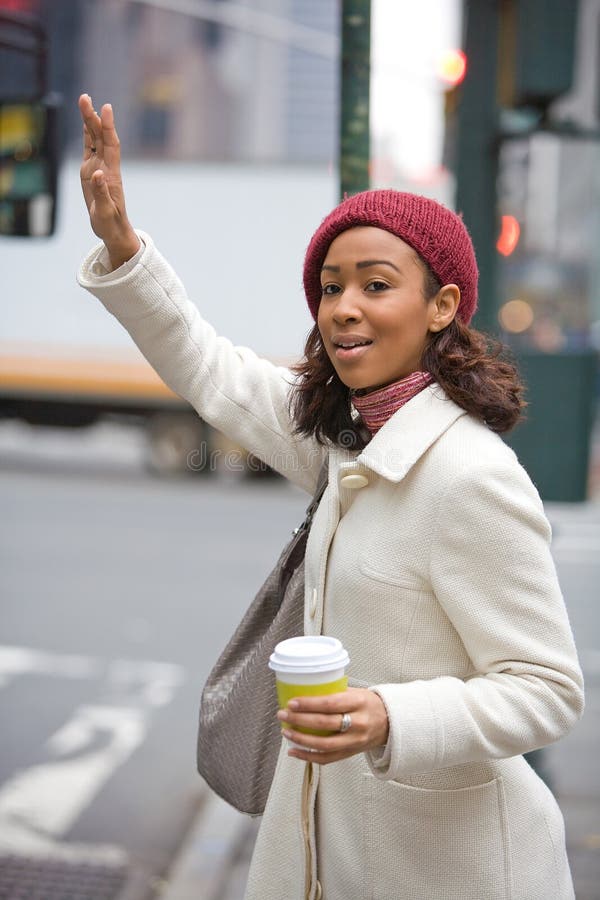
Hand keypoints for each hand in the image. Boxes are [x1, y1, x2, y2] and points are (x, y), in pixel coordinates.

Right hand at [78, 93, 139, 268]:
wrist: (113, 229)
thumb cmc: (111, 222)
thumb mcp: (105, 211)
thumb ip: (101, 193)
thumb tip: (97, 174)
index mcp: (111, 174)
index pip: (110, 144)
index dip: (108, 126)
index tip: (106, 108)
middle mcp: (106, 167)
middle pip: (100, 137)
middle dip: (94, 117)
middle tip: (85, 97)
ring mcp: (99, 168)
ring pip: (95, 140)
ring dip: (90, 121)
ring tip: (84, 101)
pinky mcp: (92, 172)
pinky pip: (89, 149)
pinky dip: (87, 134)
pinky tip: (86, 122)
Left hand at [276, 687, 388, 764]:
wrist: (391, 723)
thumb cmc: (369, 704)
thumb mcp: (356, 692)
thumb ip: (335, 693)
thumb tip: (305, 692)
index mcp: (359, 703)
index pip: (330, 704)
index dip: (309, 704)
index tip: (292, 703)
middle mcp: (358, 723)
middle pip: (324, 724)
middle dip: (299, 720)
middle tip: (283, 715)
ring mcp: (355, 741)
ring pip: (324, 745)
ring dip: (301, 739)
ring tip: (286, 732)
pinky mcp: (350, 753)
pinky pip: (327, 759)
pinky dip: (308, 757)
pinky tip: (294, 751)